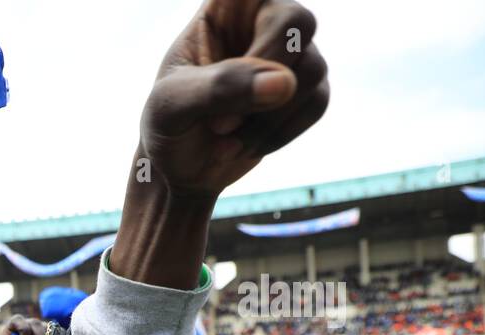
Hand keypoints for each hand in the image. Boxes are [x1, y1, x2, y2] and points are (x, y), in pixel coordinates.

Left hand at [140, 0, 327, 198]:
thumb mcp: (173, 105)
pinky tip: (244, 145)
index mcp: (225, 6)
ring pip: (312, 70)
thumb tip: (284, 82)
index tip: (232, 46)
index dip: (260, 34)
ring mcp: (289, 51)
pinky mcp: (304, 86)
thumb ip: (219, 87)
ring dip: (267, 120)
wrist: (179, 168)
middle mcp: (262, 17)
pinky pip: (317, 103)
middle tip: (219, 124)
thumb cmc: (167, 127)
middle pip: (299, 24)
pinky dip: (279, 134)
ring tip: (223, 140)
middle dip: (261, 85)